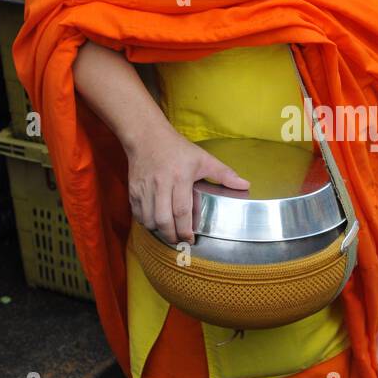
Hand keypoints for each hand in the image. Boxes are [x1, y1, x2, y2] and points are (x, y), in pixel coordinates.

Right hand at [127, 122, 249, 245]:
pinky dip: (146, 222)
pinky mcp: (133, 190)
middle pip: (163, 220)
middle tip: (179, 240)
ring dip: (159, 230)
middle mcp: (160, 184)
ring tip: (169, 231)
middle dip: (172, 235)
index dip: (186, 229)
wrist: (147, 136)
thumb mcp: (203, 159)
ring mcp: (144, 188)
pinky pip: (138, 214)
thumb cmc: (176, 148)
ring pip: (149, 219)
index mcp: (180, 177)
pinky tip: (155, 221)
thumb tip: (245, 185)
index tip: (191, 239)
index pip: (182, 211)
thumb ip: (224, 174)